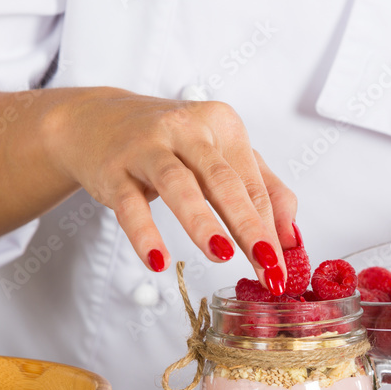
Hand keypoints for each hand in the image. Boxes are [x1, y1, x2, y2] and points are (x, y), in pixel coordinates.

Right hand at [42, 88, 295, 290]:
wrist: (98, 121)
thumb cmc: (171, 144)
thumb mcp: (221, 156)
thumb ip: (262, 189)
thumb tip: (292, 237)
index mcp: (222, 125)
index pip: (253, 183)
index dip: (270, 228)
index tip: (280, 268)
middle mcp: (188, 128)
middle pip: (224, 182)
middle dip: (248, 227)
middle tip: (267, 265)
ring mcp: (148, 146)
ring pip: (179, 184)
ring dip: (202, 222)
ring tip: (222, 254)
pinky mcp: (115, 168)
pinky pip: (130, 204)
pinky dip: (145, 233)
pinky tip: (159, 260)